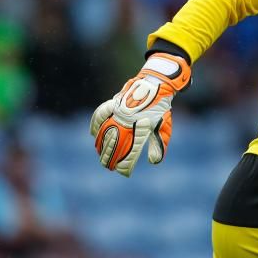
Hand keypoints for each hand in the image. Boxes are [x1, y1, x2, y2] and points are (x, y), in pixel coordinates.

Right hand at [90, 52, 190, 176]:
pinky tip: (93, 134)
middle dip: (110, 158)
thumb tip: (153, 162)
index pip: (131, 152)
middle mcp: (128, 121)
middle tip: (108, 167)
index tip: (124, 172)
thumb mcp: (164, 128)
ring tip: (100, 155)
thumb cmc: (161, 109)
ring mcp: (119, 112)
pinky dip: (95, 125)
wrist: (156, 85)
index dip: (126, 164)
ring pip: (105, 132)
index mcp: (142, 129)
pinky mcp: (114, 103)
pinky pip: (100, 115)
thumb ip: (158, 146)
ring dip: (101, 145)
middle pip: (114, 144)